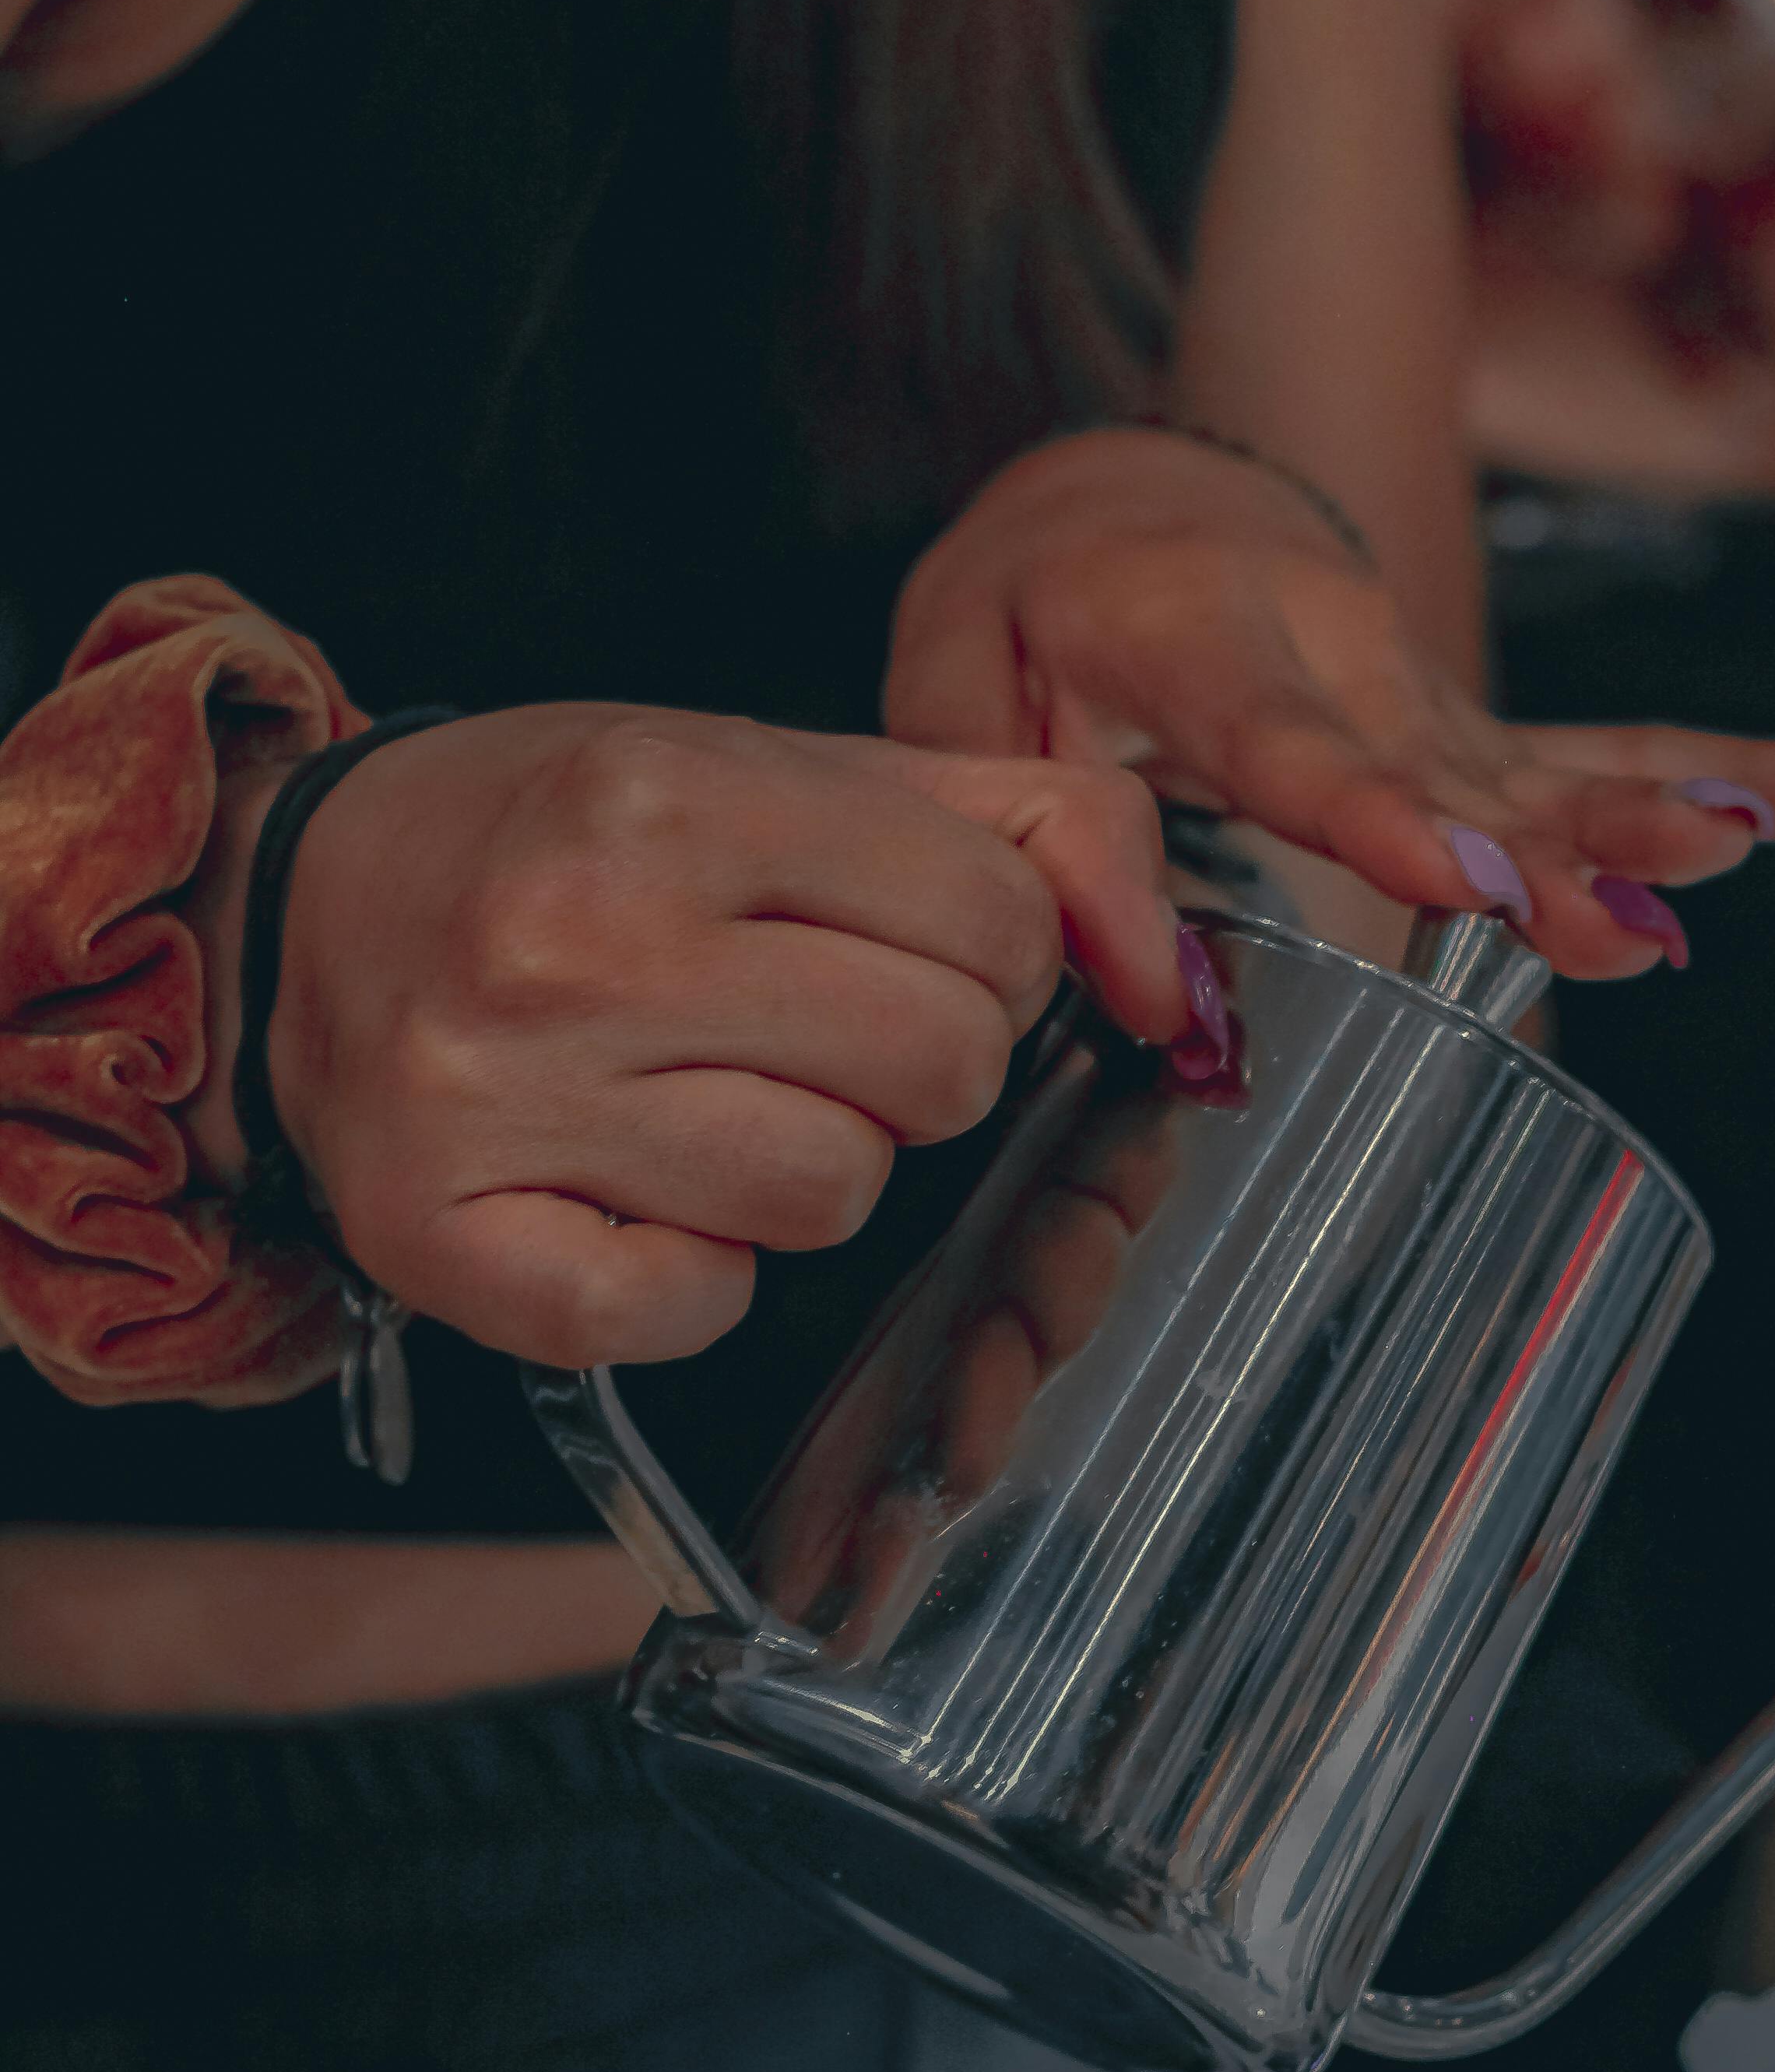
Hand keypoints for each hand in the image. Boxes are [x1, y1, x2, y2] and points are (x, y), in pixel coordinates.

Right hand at [194, 704, 1185, 1368]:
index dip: (992, 953)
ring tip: (712, 1093)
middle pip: (939, 1067)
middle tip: (813, 1026)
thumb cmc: (582, 830)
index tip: (906, 944)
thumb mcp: (802, 763)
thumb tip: (1172, 985)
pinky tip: (639, 1190)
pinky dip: (695, 1273)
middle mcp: (576, 937)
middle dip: (921, 1061)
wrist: (304, 896)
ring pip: (831, 1194)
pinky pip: (685, 1308)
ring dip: (814, 1163)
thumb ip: (1036, 828)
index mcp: (676, 790)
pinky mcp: (440, 1235)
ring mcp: (496, 1094)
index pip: (996, 925)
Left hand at [884, 430, 1774, 980]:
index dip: (1382, 820)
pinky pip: (1631, 754)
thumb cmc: (1030, 606)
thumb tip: (1166, 1009)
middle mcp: (1350, 662)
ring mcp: (1439, 699)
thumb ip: (1054, 841)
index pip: (1297, 748)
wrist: (1120, 503)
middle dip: (1579, 839)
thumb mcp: (965, 695)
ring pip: (1588, 759)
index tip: (1465, 882)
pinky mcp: (1491, 738)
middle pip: (1479, 768)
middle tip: (1663, 897)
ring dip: (1718, 795)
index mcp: (1198, 642)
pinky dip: (1767, 775)